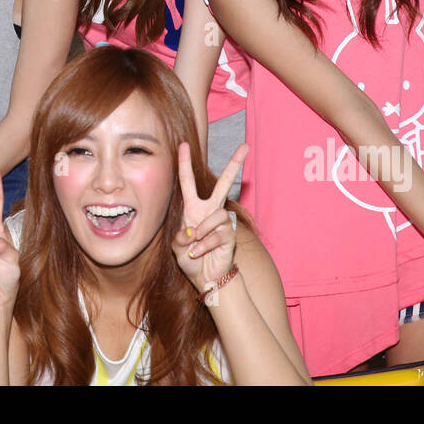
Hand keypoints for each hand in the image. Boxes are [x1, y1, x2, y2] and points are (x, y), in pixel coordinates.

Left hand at [172, 143, 246, 293]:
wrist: (205, 278)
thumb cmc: (190, 260)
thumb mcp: (177, 247)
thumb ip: (180, 237)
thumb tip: (191, 231)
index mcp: (193, 208)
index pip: (188, 182)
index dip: (184, 163)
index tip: (183, 145)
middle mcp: (210, 210)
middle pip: (224, 183)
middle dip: (235, 164)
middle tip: (246, 146)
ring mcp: (222, 222)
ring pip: (216, 216)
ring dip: (202, 233)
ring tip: (194, 247)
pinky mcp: (230, 234)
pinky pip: (218, 234)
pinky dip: (205, 245)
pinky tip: (198, 254)